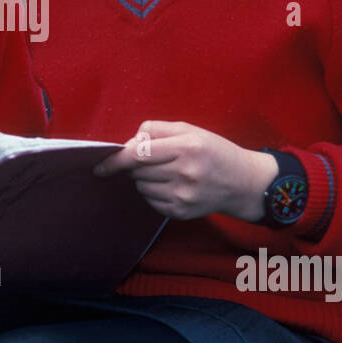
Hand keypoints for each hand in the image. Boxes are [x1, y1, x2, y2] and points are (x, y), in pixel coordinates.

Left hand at [94, 120, 277, 221]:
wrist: (241, 182)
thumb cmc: (212, 150)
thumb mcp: (189, 130)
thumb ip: (155, 131)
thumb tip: (127, 144)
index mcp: (187, 147)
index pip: (139, 154)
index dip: (116, 160)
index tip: (99, 165)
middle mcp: (185, 173)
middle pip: (137, 171)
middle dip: (135, 165)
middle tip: (153, 160)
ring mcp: (183, 196)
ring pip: (141, 187)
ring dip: (144, 179)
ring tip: (166, 172)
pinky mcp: (181, 212)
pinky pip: (150, 201)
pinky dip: (152, 192)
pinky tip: (171, 186)